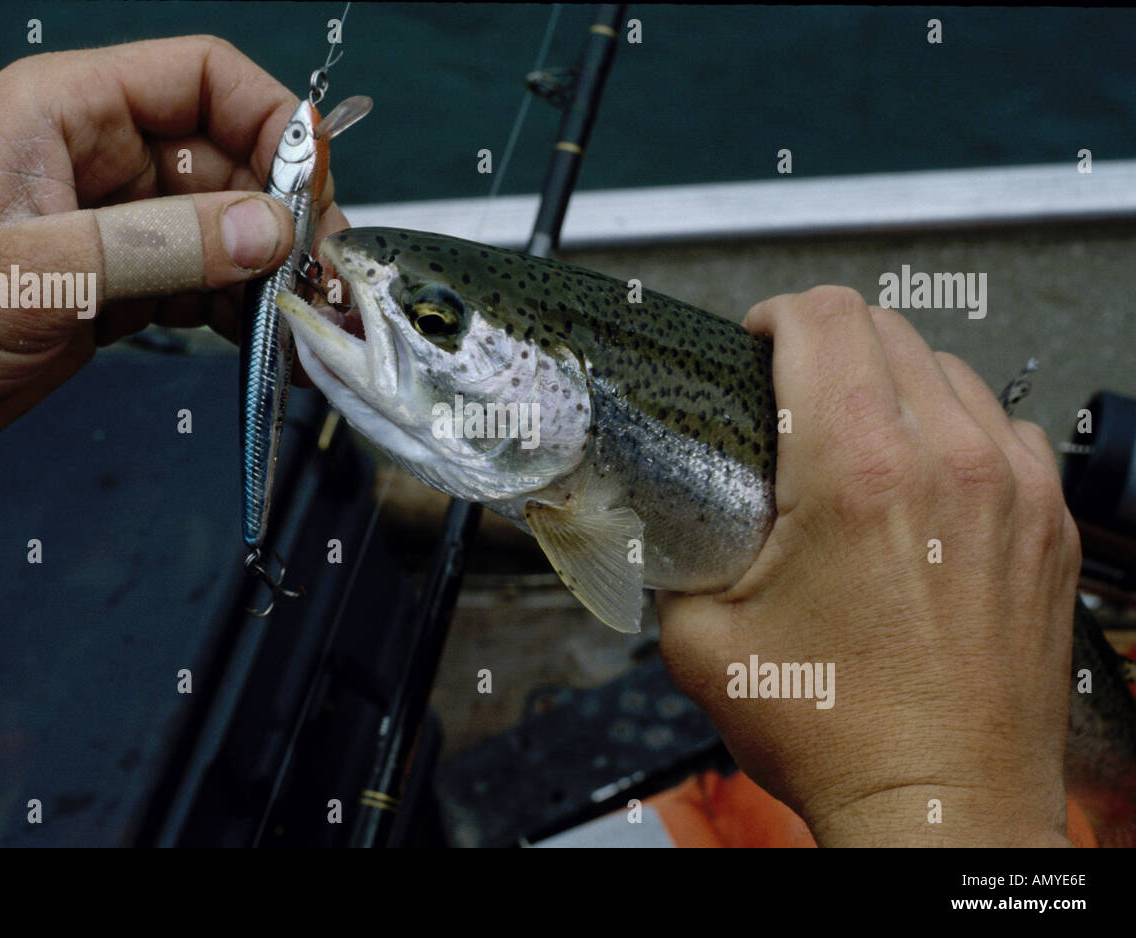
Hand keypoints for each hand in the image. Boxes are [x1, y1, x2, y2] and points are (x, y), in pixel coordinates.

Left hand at [0, 36, 347, 490]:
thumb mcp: (34, 272)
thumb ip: (160, 247)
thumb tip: (273, 231)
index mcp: (66, 111)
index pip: (201, 78)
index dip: (271, 120)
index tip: (312, 189)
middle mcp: (98, 157)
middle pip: (229, 156)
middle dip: (281, 212)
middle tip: (317, 276)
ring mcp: (112, 223)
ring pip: (224, 224)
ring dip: (268, 268)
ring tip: (299, 317)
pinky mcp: (117, 282)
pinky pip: (202, 278)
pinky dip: (238, 306)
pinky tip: (260, 336)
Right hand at [657, 286, 1080, 845]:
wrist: (939, 805)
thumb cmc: (839, 733)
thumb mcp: (703, 639)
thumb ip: (673, 555)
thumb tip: (666, 518)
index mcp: (855, 474)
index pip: (822, 317)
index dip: (773, 316)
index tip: (755, 344)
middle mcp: (947, 464)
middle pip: (884, 329)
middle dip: (823, 346)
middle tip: (788, 395)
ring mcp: (1013, 490)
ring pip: (948, 370)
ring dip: (890, 383)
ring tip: (853, 438)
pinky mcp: (1049, 524)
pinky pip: (1002, 428)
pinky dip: (953, 430)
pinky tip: (920, 480)